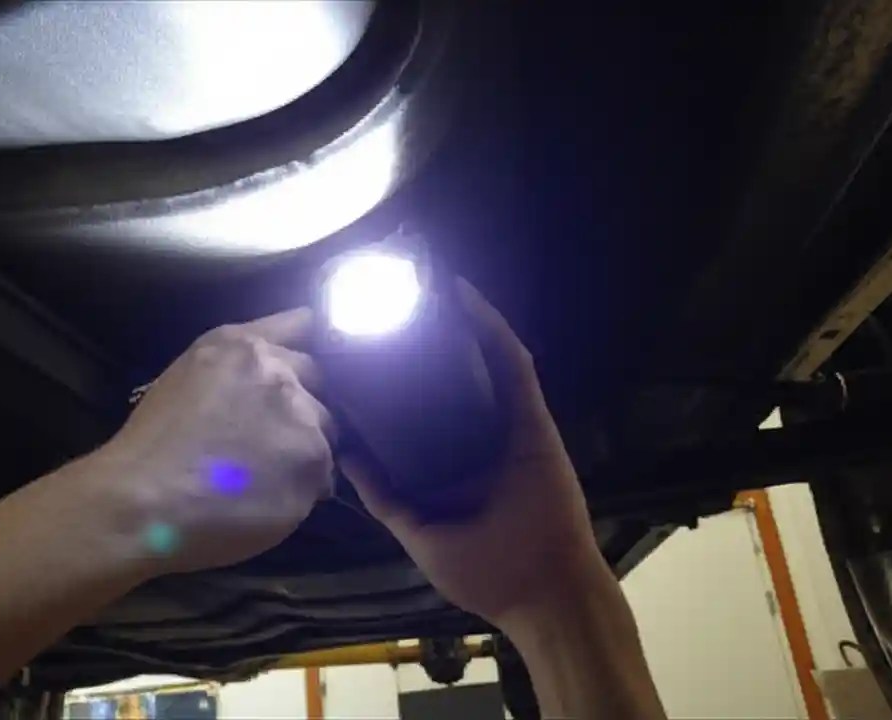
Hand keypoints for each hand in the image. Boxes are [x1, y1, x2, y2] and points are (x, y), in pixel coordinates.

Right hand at [92, 309, 333, 575]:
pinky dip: (306, 489)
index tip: (305, 366)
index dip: (309, 345)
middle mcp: (276, 370)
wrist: (143, 503)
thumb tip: (270, 376)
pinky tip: (272, 501)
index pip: (303, 323)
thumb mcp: (185, 380)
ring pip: (326, 429)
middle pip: (319, 380)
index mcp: (239, 345)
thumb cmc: (150, 449)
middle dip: (304, 404)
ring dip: (307, 448)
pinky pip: (325, 474)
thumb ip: (232, 367)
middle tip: (272, 437)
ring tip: (269, 476)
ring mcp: (299, 414)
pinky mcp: (312, 461)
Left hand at [343, 279, 607, 624]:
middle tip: (383, 306)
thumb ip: (385, 496)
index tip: (355, 351)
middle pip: (447, 377)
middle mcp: (478, 438)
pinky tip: (463, 299)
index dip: (391, 380)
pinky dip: (490, 330)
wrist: (543, 592)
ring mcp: (506, 424)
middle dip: (421, 341)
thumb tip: (348, 454)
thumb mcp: (418, 532)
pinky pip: (511, 367)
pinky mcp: (531, 419)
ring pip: (479, 360)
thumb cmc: (484, 572)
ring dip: (455, 322)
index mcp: (450, 465)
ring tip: (420, 285)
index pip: (417, 411)